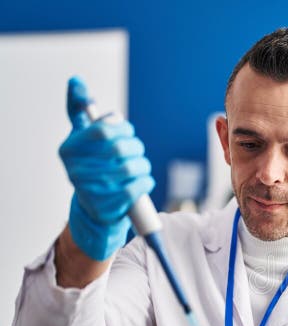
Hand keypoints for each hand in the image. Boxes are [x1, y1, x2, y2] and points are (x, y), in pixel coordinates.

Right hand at [58, 76, 153, 260]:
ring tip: (140, 166)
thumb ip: (79, 108)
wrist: (93, 209)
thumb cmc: (92, 165)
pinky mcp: (108, 208)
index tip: (126, 131)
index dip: (122, 128)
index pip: (103, 130)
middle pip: (120, 148)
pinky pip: (137, 187)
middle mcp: (76, 170)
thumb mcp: (82, 136)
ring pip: (131, 168)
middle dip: (135, 146)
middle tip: (136, 150)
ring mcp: (91, 191)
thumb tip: (76, 81)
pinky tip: (142, 180)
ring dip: (142, 164)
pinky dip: (145, 181)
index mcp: (69, 150)